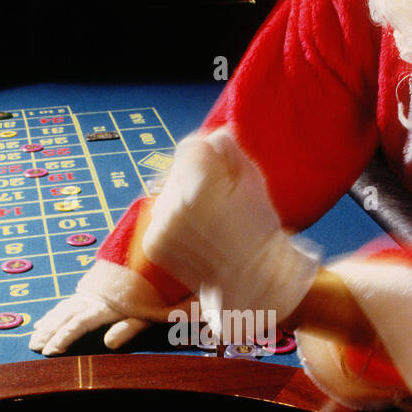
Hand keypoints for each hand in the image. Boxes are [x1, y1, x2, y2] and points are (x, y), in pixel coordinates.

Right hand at [29, 259, 189, 355]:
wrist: (162, 250)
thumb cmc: (165, 286)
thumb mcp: (153, 310)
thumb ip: (131, 326)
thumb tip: (109, 343)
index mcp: (109, 302)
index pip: (80, 323)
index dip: (64, 338)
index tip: (49, 351)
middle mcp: (97, 294)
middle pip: (67, 314)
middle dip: (49, 331)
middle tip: (32, 346)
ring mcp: (95, 289)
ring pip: (65, 306)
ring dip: (49, 322)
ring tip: (35, 334)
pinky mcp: (96, 285)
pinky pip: (71, 300)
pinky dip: (57, 311)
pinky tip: (49, 318)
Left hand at [142, 130, 318, 325]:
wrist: (251, 278)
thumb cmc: (258, 228)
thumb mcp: (252, 179)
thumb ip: (229, 148)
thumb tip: (214, 133)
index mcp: (200, 178)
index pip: (191, 145)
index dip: (207, 153)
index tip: (220, 168)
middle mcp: (175, 198)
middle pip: (177, 169)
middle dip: (194, 178)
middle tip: (219, 201)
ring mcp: (161, 222)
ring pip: (167, 193)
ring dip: (182, 200)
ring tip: (208, 222)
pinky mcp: (153, 243)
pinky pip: (159, 219)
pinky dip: (173, 224)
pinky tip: (196, 236)